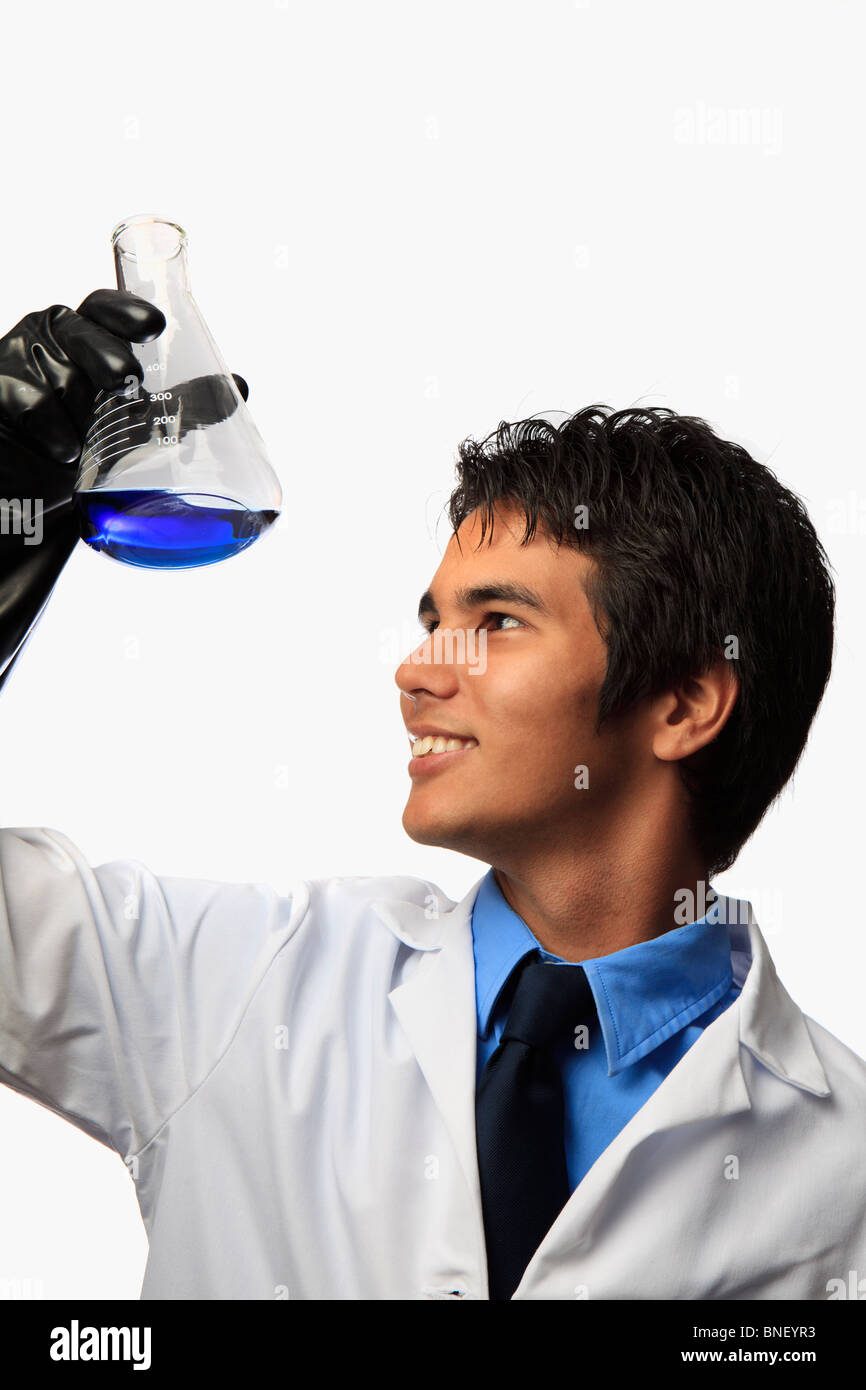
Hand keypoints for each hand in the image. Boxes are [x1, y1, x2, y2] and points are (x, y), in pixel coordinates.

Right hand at [0, 287, 248, 691]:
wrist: (34, 488)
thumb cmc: (90, 441)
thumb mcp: (139, 420)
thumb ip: (184, 401)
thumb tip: (239, 386)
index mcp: (89, 333)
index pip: (104, 305)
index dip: (126, 310)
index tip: (154, 326)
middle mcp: (53, 339)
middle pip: (80, 331)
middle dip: (105, 354)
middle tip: (125, 380)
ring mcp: (21, 362)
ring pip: (58, 372)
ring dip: (78, 406)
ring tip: (86, 437)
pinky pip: (28, 403)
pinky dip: (50, 427)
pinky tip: (64, 450)